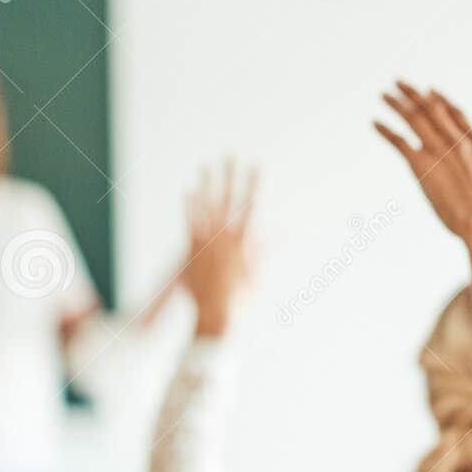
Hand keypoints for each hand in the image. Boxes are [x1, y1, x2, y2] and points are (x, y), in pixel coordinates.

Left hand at [182, 159, 258, 336]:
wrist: (216, 317)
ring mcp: (206, 242)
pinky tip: (189, 189)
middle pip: (228, 199)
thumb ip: (266, 249)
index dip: (254, 183)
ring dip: (208, 183)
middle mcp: (224, 238)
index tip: (257, 165)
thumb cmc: (242, 301)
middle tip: (231, 154)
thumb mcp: (259, 274)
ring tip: (207, 165)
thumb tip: (282, 232)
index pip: (251, 205)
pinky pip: (190, 222)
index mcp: (244, 242)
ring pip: (206, 206)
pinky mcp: (191, 249)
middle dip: (231, 175)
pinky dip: (190, 205)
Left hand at [375, 82, 471, 239]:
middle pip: (430, 109)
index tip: (429, 91)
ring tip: (384, 95)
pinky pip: (400, 141)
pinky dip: (386, 131)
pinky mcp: (422, 164)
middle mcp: (454, 141)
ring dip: (397, 105)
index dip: (440, 100)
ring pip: (413, 119)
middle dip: (413, 94)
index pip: (454, 113)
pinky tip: (375, 123)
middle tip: (399, 83)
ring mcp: (438, 150)